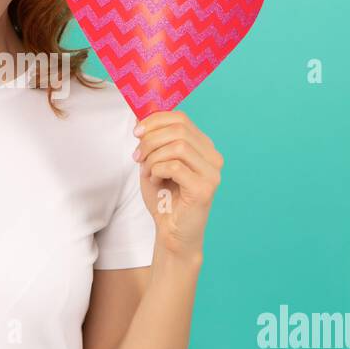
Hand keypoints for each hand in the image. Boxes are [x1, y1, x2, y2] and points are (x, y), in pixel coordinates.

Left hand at [132, 109, 221, 259]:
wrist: (171, 232)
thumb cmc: (164, 198)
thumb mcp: (153, 162)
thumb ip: (151, 140)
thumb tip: (140, 116)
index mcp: (203, 147)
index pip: (181, 119)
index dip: (155, 120)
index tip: (137, 133)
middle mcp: (212, 157)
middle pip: (179, 129)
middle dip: (151, 139)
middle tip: (137, 155)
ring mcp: (212, 172)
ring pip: (177, 146)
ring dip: (153, 157)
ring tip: (147, 171)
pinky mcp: (205, 188)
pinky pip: (176, 166)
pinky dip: (158, 170)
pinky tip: (155, 180)